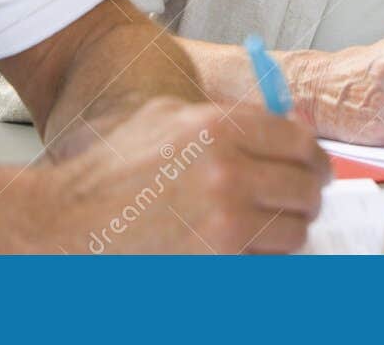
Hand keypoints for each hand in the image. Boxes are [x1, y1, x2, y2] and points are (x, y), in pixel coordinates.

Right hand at [52, 97, 329, 253]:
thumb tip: (289, 120)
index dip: (314, 157)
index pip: (300, 141)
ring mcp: (224, 224)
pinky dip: (263, 261)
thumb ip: (231, 116)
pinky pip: (267, 265)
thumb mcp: (168, 117)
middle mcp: (228, 173)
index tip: (314, 168)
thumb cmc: (113, 171)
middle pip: (306, 188)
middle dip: (306, 195)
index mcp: (219, 128)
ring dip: (288, 231)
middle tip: (299, 200)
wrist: (69, 223)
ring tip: (268, 227)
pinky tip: (244, 251)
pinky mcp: (217, 266)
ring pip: (294, 232)